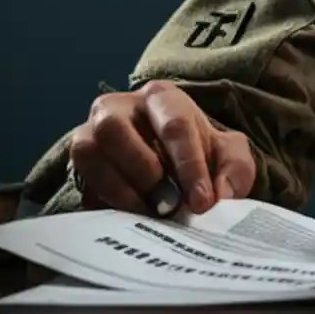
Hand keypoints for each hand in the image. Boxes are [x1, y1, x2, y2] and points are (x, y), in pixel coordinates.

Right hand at [69, 80, 256, 215]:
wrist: (173, 166)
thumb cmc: (200, 156)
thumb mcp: (229, 157)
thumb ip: (235, 171)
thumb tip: (221, 194)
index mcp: (162, 98)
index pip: (173, 125)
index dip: (189, 166)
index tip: (202, 202)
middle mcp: (119, 106)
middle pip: (114, 127)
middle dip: (144, 171)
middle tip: (168, 205)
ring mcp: (92, 130)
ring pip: (88, 150)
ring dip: (119, 187)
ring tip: (148, 211)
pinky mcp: (80, 161)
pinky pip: (79, 177)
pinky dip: (104, 199)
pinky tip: (129, 216)